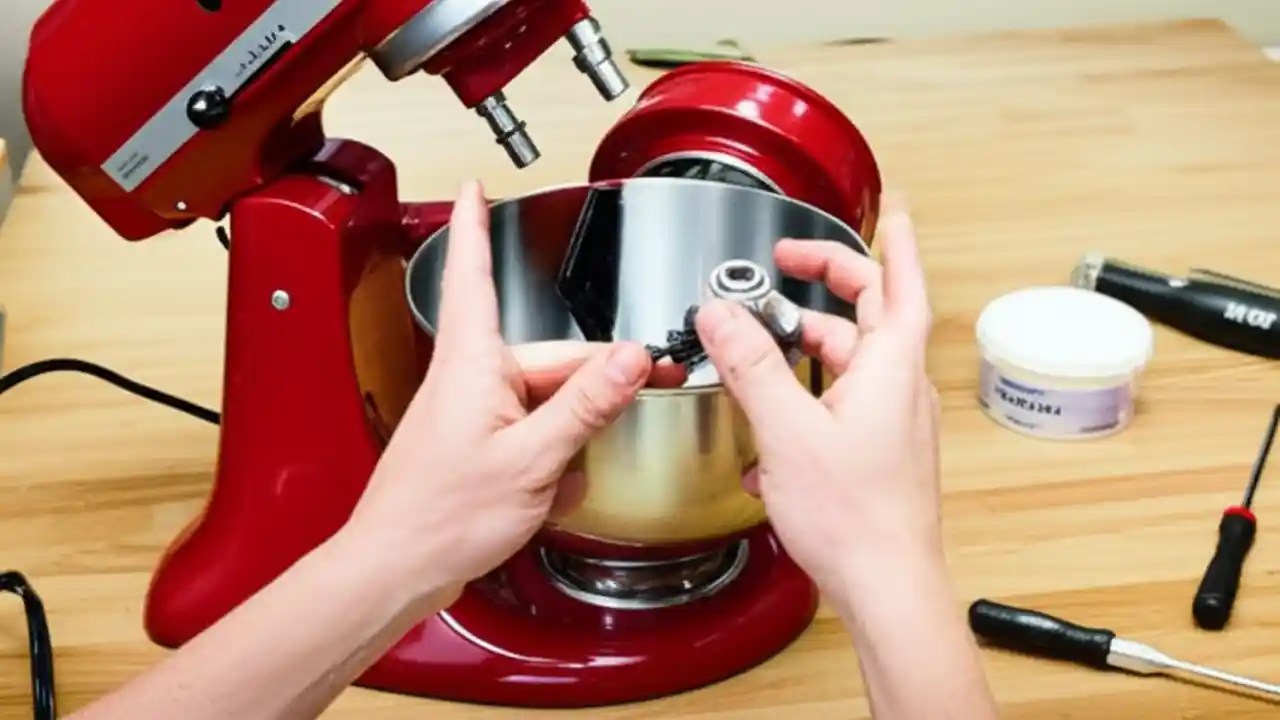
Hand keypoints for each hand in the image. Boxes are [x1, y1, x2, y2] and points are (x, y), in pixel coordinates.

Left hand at [343, 180, 654, 600]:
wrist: (398, 568)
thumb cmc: (441, 516)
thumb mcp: (532, 459)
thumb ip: (586, 405)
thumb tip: (631, 359)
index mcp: (474, 363)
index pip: (474, 274)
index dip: (475, 226)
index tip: (476, 186)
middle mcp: (470, 378)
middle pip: (552, 357)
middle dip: (596, 383)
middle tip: (653, 383)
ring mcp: (473, 412)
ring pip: (547, 401)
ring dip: (569, 437)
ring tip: (560, 477)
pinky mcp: (477, 443)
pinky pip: (533, 433)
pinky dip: (551, 460)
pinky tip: (546, 492)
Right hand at [694, 201, 940, 603]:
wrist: (886, 588)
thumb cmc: (855, 518)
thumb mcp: (787, 429)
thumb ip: (751, 365)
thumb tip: (722, 314)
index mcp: (890, 369)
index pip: (899, 284)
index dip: (891, 242)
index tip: (886, 211)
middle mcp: (899, 390)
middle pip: (868, 317)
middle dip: (826, 287)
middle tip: (790, 265)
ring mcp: (892, 424)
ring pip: (849, 364)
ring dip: (806, 349)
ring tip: (759, 349)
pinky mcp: (878, 454)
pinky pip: (841, 406)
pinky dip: (805, 400)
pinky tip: (769, 433)